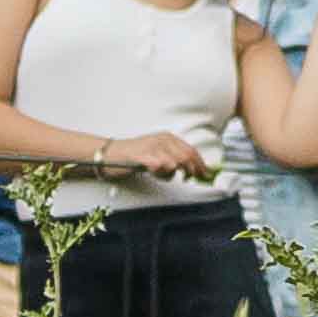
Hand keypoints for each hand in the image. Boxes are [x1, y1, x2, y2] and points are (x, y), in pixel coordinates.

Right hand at [89, 127, 213, 181]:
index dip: (201, 164)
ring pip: (174, 163)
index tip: (206, 174)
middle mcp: (162, 139)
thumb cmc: (135, 156)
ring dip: (170, 174)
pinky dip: (160, 173)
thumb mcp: (158, 154)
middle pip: (186, 157)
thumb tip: (193, 170)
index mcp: (168, 137)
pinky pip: (160, 166)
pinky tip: (152, 172)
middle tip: (187, 179)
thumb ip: (175, 159)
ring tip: (159, 174)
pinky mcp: (142, 155)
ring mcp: (152, 146)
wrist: (111, 154)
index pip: (191, 150)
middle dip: (191, 170)